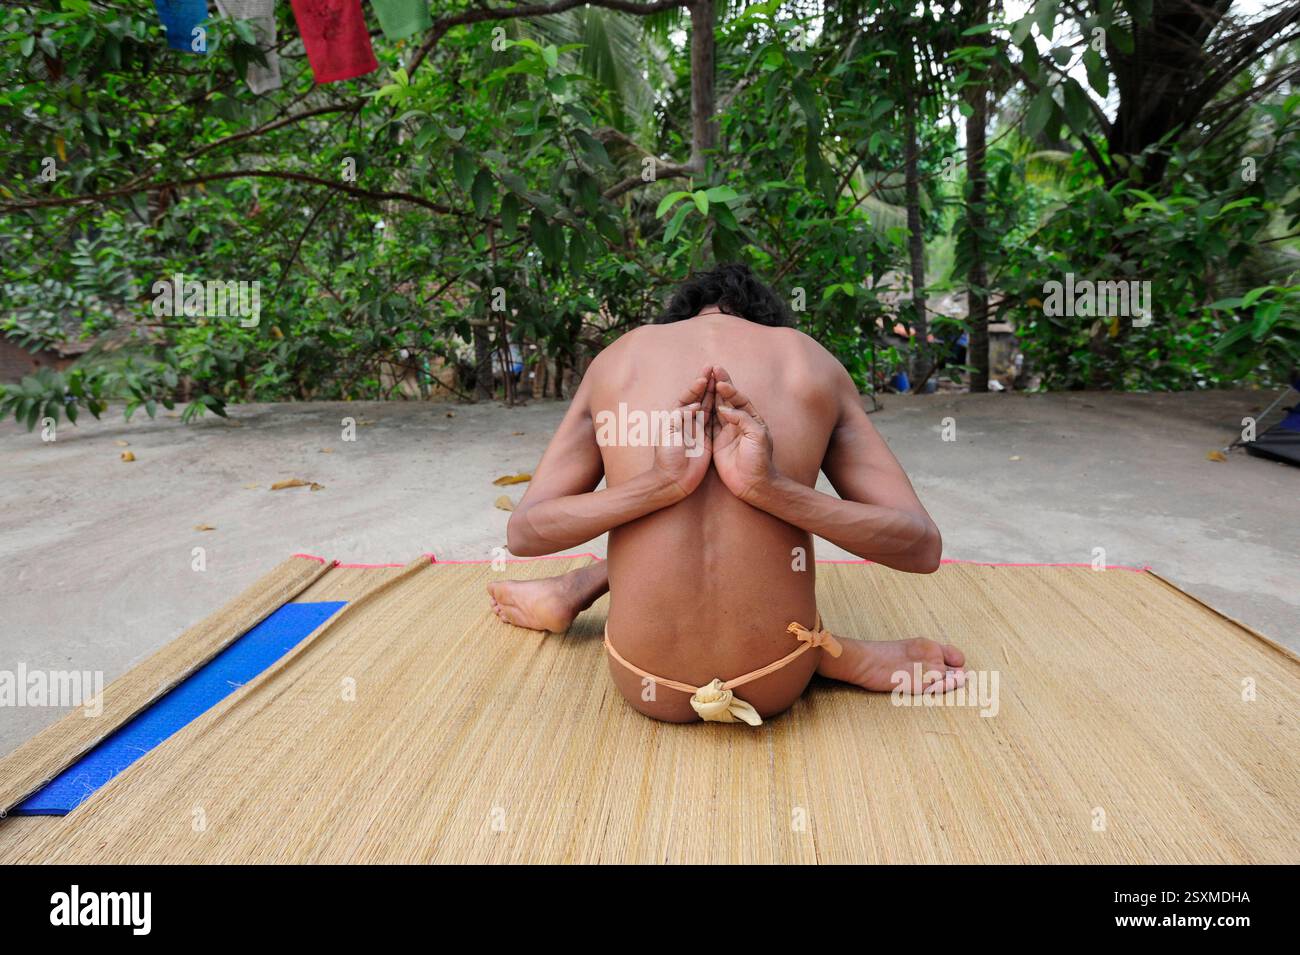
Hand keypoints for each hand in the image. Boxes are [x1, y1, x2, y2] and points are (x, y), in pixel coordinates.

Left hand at [651, 366, 713, 499]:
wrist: (673, 480)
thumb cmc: (667, 458)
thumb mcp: (669, 434)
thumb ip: (680, 416)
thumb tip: (694, 405)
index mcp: (674, 418)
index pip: (686, 397)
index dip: (694, 386)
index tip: (704, 377)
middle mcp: (686, 421)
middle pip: (698, 398)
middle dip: (706, 384)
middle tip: (714, 369)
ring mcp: (697, 430)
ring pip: (708, 407)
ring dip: (714, 393)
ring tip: (721, 379)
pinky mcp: (708, 440)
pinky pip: (715, 421)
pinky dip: (720, 410)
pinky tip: (727, 400)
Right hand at [711, 366, 775, 502]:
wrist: (753, 483)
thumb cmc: (759, 460)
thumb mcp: (756, 436)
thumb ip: (741, 419)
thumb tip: (724, 408)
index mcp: (751, 419)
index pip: (739, 399)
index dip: (730, 389)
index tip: (720, 382)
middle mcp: (739, 423)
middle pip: (727, 400)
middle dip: (719, 384)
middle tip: (711, 369)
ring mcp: (727, 432)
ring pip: (716, 408)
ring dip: (710, 395)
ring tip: (703, 380)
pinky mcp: (716, 442)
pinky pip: (708, 423)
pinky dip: (703, 412)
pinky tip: (696, 402)